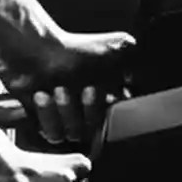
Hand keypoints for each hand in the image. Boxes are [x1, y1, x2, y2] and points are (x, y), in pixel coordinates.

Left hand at [0, 30, 134, 145]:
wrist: (32, 47)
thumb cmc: (71, 47)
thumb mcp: (116, 47)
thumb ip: (139, 61)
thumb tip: (148, 78)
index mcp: (107, 98)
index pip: (118, 120)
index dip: (113, 109)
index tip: (109, 93)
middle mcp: (87, 112)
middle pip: (96, 130)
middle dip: (90, 109)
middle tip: (85, 88)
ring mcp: (66, 118)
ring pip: (73, 133)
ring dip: (67, 111)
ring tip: (59, 88)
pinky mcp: (44, 123)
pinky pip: (51, 133)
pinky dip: (48, 115)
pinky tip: (42, 95)